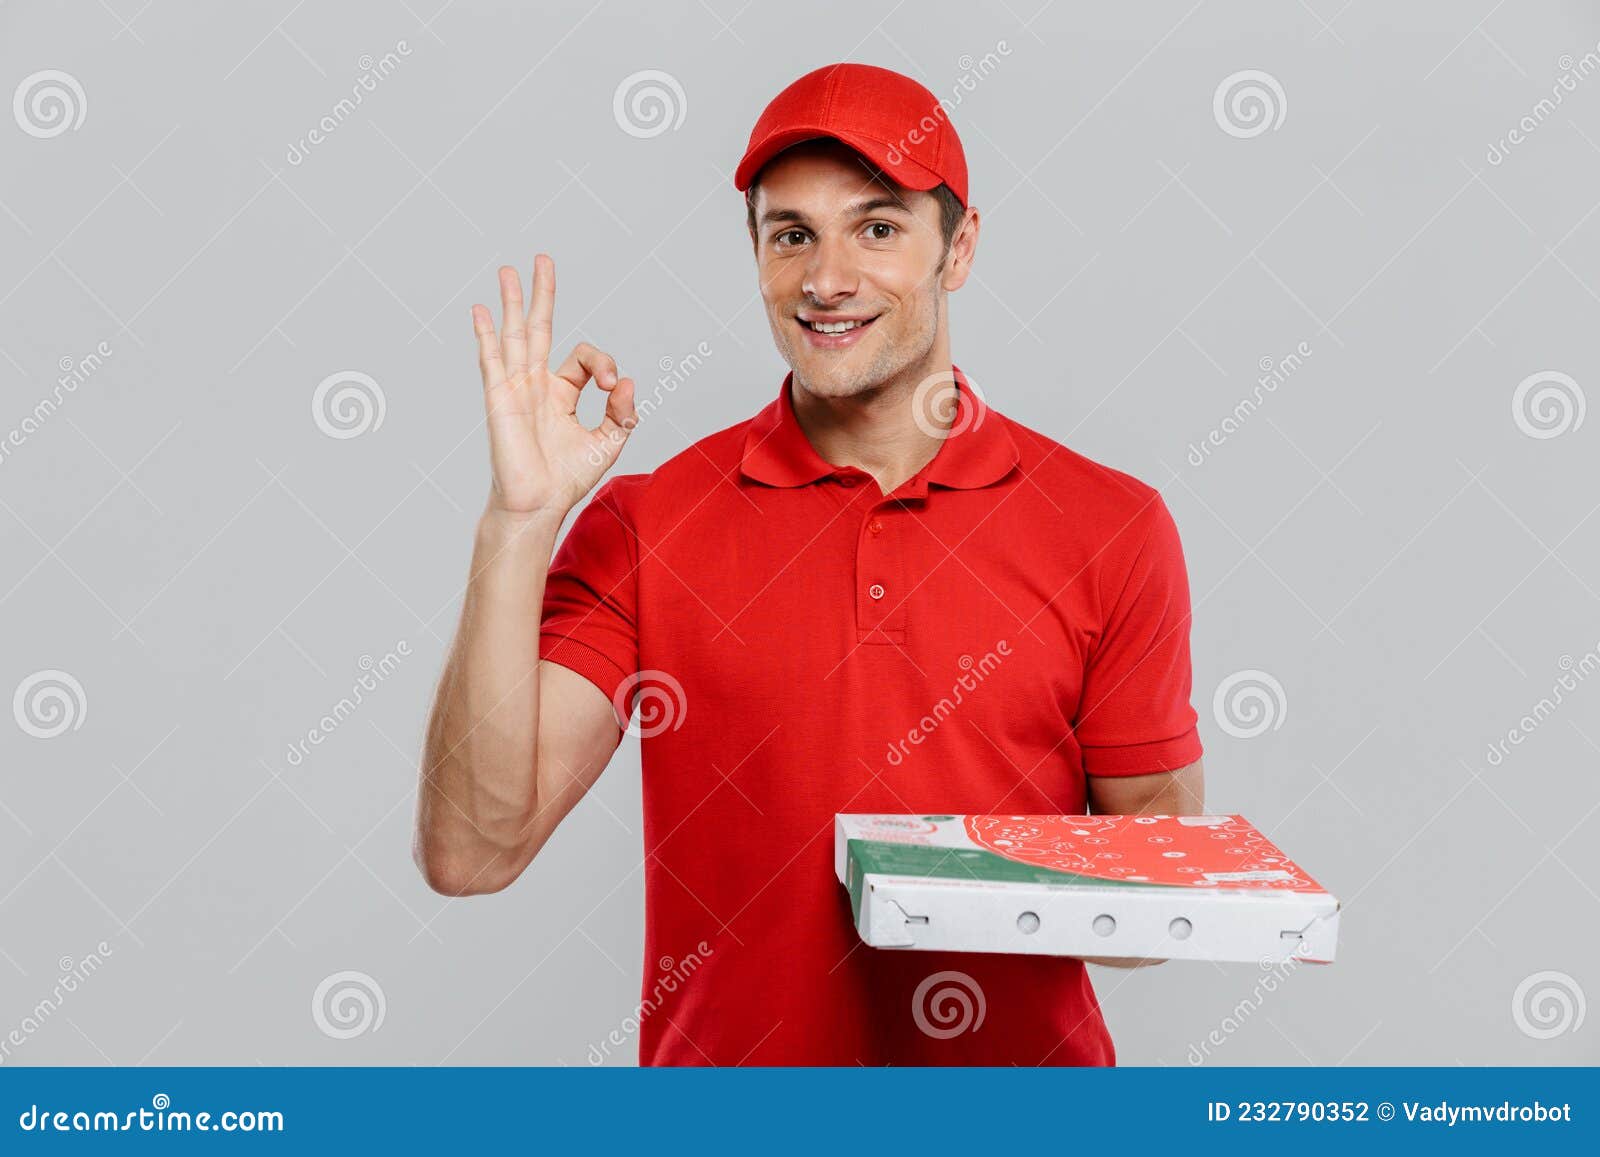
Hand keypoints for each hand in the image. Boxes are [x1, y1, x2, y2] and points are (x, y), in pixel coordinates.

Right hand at [471, 254, 636, 517]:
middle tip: (543, 259)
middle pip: (539, 329)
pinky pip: (491, 360)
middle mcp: (535, 385)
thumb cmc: (567, 479)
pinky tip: (480, 310)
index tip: (615, 386)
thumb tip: (628, 382)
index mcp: (561, 393)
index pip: (584, 358)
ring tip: (508, 270)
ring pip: (514, 335)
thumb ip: (621, 411)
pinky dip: (486, 335)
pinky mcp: (500, 399)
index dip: (605, 364)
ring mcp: (515, 389)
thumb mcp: (608, 442)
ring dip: (512, 302)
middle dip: (543, 294)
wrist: (537, 505)